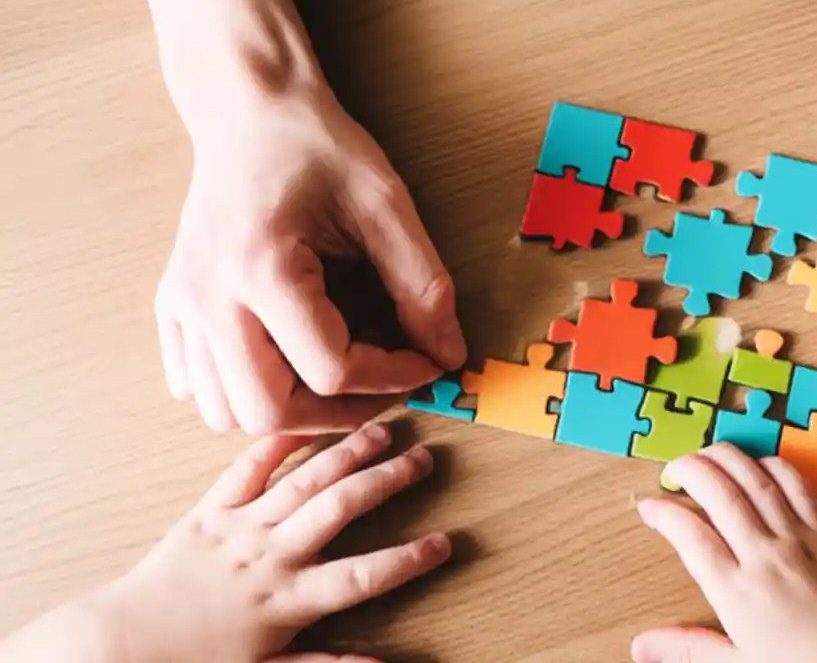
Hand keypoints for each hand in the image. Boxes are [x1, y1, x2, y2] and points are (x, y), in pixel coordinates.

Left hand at [58, 425, 446, 662]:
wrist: (123, 644)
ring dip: (346, 453)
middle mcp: (270, 557)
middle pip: (341, 510)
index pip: (362, 578)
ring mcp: (240, 529)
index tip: (444, 542)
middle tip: (424, 459)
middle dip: (387, 482)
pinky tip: (306, 425)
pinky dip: (276, 445)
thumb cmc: (196, 662)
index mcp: (288, 601)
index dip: (407, 561)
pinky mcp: (209, 512)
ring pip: (304, 481)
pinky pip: (245, 470)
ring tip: (382, 430)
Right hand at [155, 86, 466, 433]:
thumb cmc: (315, 147)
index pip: (331, 370)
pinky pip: (197, 386)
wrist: (248, 112)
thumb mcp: (384, 204)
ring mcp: (181, 305)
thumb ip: (422, 283)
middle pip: (268, 411)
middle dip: (338, 414)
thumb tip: (447, 351)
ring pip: (225, 412)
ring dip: (289, 412)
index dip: (394, 377)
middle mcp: (207, 297)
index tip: (426, 361)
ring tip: (336, 380)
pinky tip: (285, 364)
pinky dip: (242, 394)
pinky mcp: (171, 307)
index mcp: (260, 268)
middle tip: (382, 388)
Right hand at [632, 443, 816, 662]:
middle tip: (673, 467)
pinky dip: (775, 465)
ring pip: (754, 481)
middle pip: (719, 494)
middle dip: (690, 470)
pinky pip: (796, 486)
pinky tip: (759, 463)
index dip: (664, 513)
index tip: (649, 506)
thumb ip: (688, 648)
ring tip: (706, 453)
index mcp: (737, 593)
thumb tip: (642, 646)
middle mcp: (764, 557)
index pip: (690, 536)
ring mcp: (796, 540)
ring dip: (726, 458)